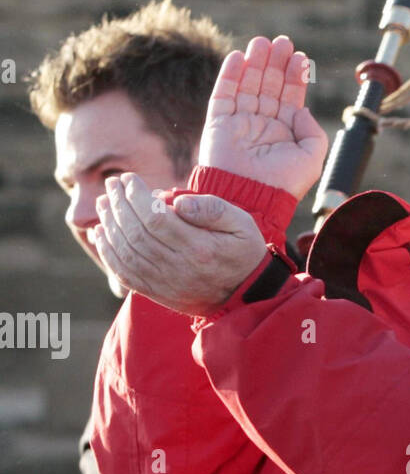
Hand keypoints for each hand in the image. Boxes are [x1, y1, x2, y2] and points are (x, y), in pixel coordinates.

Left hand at [91, 173, 267, 314]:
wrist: (246, 295)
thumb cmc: (242, 251)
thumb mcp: (241, 223)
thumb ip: (213, 208)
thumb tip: (177, 202)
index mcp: (200, 249)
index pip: (156, 219)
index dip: (135, 196)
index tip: (128, 178)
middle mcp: (180, 269)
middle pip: (137, 234)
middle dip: (119, 205)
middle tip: (112, 184)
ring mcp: (166, 284)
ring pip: (127, 253)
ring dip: (109, 225)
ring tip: (103, 202)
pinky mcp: (158, 293)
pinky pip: (125, 275)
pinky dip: (108, 254)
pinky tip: (100, 233)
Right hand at [198, 35, 328, 201]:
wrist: (251, 199)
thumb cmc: (282, 185)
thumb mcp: (312, 159)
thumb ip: (313, 132)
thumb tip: (301, 109)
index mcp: (284, 131)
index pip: (290, 96)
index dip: (295, 76)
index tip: (300, 57)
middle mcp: (262, 124)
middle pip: (269, 85)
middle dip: (276, 63)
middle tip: (282, 42)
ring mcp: (240, 122)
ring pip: (247, 84)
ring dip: (255, 62)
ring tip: (263, 42)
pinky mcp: (219, 123)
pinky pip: (223, 94)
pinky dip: (229, 75)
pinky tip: (238, 57)